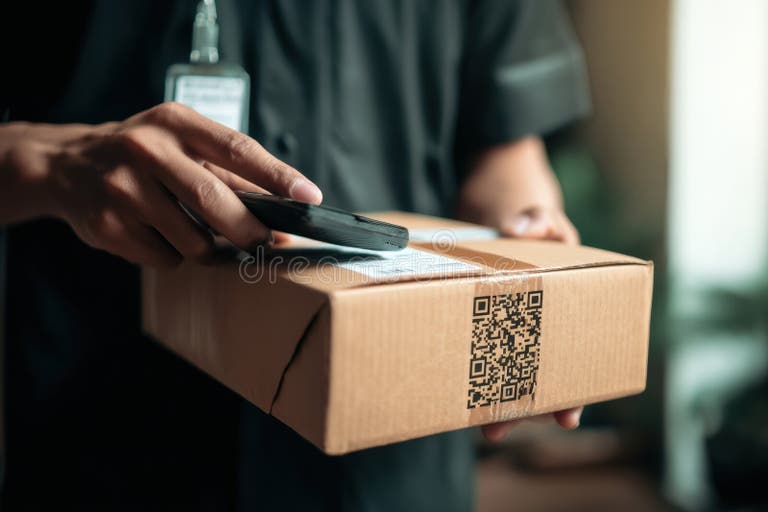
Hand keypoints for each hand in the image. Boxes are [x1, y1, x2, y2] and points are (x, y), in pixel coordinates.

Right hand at [0, 102, 321, 265]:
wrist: (67, 166)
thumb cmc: (143, 155)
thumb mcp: (183, 144)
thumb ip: (234, 175)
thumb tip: (286, 213)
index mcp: (175, 123)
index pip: (237, 148)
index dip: (278, 176)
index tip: (309, 198)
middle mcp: (146, 150)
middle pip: (213, 201)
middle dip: (249, 230)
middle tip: (264, 242)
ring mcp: (122, 189)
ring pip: (192, 240)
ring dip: (207, 248)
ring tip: (195, 233)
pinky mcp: (107, 226)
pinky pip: (164, 258)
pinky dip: (174, 257)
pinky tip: (159, 236)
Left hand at [457, 136, 582, 440]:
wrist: (493, 196)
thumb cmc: (525, 206)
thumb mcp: (537, 210)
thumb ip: (538, 217)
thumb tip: (523, 229)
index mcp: (566, 302)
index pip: (579, 352)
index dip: (576, 386)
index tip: (567, 415)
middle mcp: (537, 318)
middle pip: (539, 371)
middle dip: (524, 402)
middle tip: (501, 427)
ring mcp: (504, 318)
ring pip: (504, 366)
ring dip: (493, 394)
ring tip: (476, 422)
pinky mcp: (474, 314)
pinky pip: (474, 347)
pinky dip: (469, 366)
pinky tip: (454, 386)